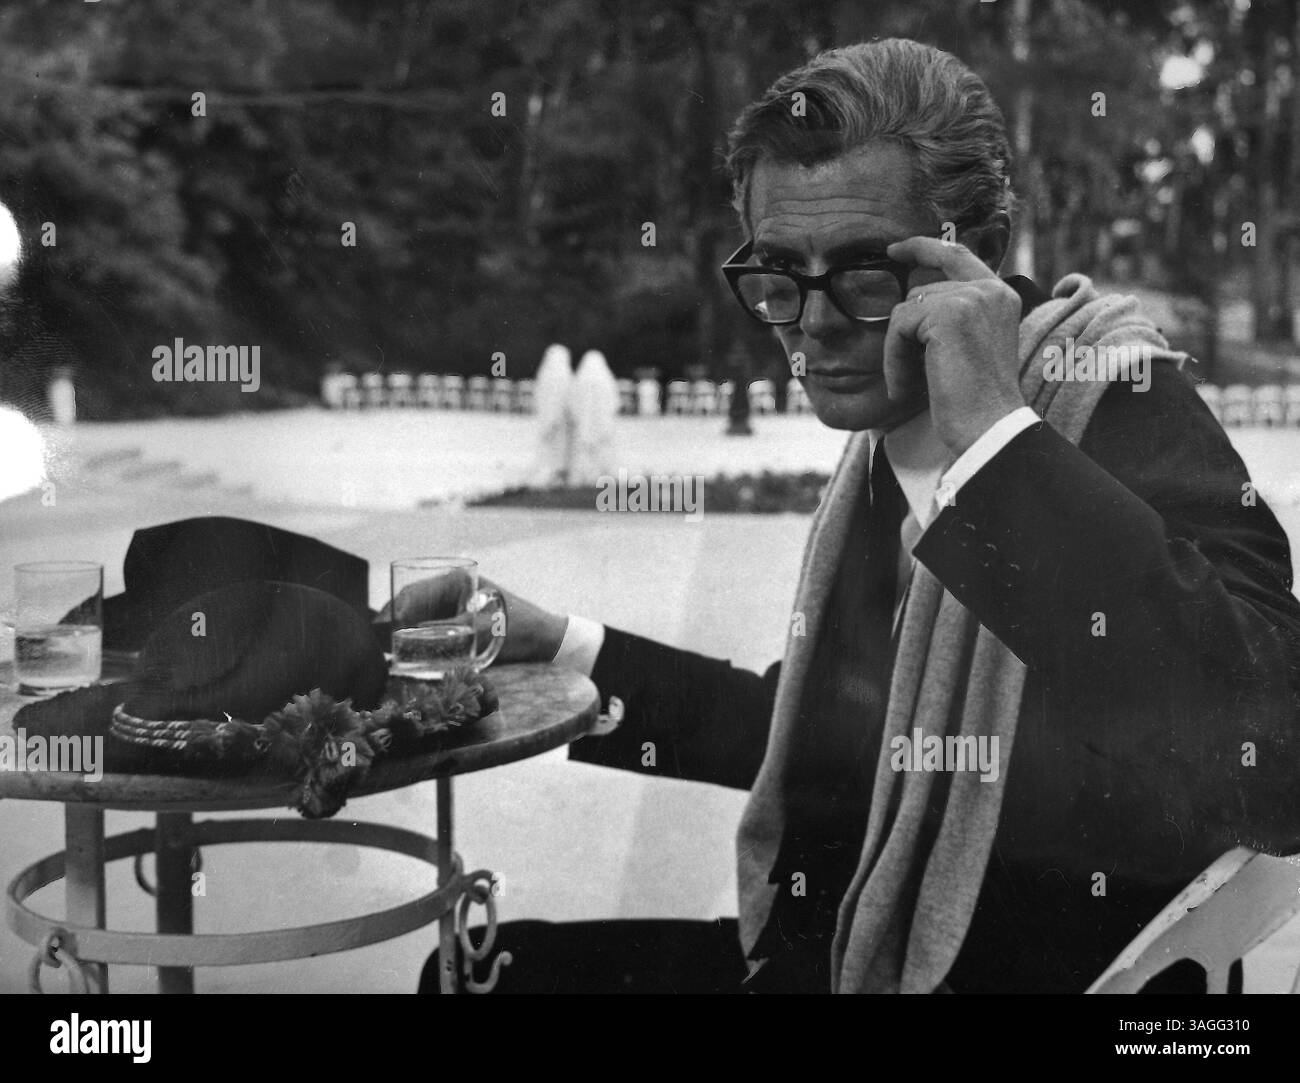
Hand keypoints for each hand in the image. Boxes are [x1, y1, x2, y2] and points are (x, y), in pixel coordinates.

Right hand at [377, 576, 568, 663]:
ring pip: (418, 615)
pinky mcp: (460, 620)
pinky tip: (408, 652)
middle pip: (411, 603)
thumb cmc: (517, 630)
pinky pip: (431, 626)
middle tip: (379, 644)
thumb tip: (405, 639)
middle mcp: (453, 587)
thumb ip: (442, 634)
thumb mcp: (477, 631)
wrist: (546, 640)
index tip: (381, 631)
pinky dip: (418, 637)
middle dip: (393, 621)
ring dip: (403, 631)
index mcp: (457, 579)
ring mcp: (456, 604)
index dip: (391, 610)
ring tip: (388, 650)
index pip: (412, 591)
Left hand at [883, 237, 1025, 455]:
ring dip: (897, 351)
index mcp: (1000, 295)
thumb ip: (949, 316)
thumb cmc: (974, 401)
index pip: (957, 255)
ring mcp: (971, 298)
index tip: (895, 249)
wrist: (988, 427)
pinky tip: (904, 387)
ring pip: (905, 310)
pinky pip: (899, 326)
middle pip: (921, 289)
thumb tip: (911, 298)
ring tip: (908, 384)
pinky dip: (893, 359)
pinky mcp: (948, 314)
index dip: (924, 247)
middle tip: (897, 335)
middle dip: (903, 325)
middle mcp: (990, 289)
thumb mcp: (966, 348)